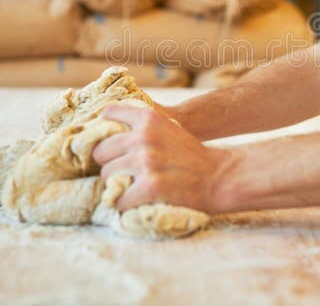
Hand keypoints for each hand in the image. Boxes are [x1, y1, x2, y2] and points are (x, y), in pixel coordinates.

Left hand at [92, 104, 228, 213]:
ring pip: (106, 176)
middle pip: (101, 152)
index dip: (104, 132)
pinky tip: (135, 202)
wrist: (218, 176)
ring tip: (132, 187)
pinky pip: (118, 199)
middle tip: (125, 172)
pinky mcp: (149, 186)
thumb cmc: (189, 155)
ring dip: (116, 185)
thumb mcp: (167, 127)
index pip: (108, 115)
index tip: (109, 146)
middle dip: (110, 163)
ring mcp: (145, 161)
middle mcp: (144, 136)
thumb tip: (102, 130)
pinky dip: (124, 204)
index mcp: (148, 118)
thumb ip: (140, 126)